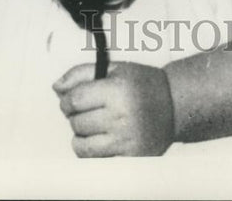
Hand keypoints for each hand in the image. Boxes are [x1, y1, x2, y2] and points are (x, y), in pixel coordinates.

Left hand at [53, 62, 174, 156]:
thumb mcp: (114, 69)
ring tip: (93, 126)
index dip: (66, 100)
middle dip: (75, 116)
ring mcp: (126, 141)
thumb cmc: (143, 84)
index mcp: (117, 91)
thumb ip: (82, 74)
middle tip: (87, 110)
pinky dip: (92, 152)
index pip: (74, 100)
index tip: (70, 100)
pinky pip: (96, 162)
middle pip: (76, 123)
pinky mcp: (131, 158)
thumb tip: (56, 87)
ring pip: (82, 146)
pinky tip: (102, 139)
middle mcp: (121, 117)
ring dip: (81, 136)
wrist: (175, 105)